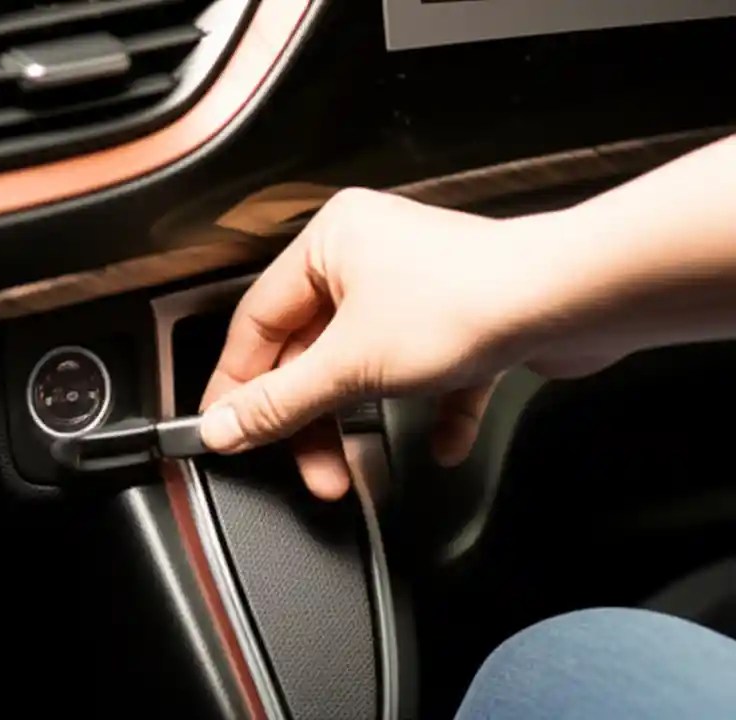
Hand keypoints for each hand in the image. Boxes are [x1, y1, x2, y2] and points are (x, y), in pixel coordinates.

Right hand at [198, 188, 616, 499]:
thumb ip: (278, 404)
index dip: (238, 384)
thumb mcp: (348, 366)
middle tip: (307, 468)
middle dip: (309, 419)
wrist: (573, 300)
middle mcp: (370, 256)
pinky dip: (428, 411)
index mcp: (329, 244)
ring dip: (359, 422)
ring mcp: (420, 288)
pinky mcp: (465, 318)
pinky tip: (440, 442)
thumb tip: (223, 427)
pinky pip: (428, 373)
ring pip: (365, 366)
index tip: (227, 431)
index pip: (258, 322)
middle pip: (311, 351)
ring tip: (356, 470)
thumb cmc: (467, 302)